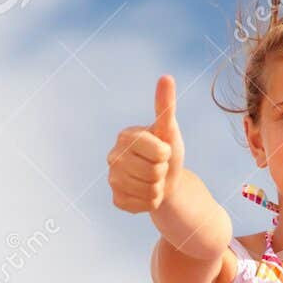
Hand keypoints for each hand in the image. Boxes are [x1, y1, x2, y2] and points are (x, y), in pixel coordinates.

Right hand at [107, 74, 185, 214]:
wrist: (166, 181)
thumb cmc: (168, 152)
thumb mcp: (169, 129)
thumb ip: (166, 105)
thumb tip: (166, 77)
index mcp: (125, 136)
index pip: (158, 152)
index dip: (166, 154)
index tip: (163, 151)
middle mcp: (113, 156)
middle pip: (153, 172)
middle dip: (162, 172)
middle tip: (159, 167)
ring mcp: (113, 180)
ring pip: (149, 190)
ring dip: (158, 188)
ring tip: (154, 180)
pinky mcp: (117, 200)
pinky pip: (142, 205)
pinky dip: (151, 202)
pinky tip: (147, 193)